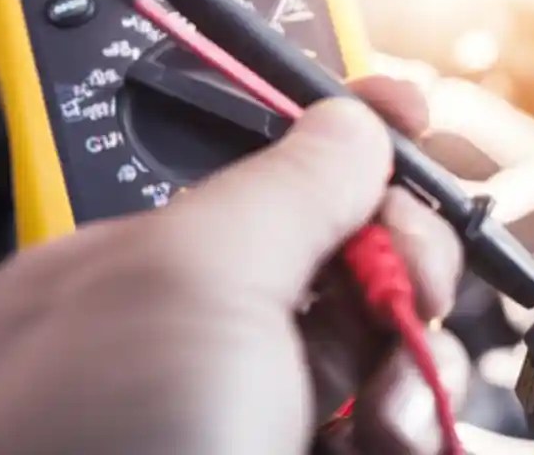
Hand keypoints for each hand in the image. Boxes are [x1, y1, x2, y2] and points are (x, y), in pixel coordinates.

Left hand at [0, 76, 467, 454]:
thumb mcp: (186, 286)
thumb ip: (283, 186)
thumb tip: (353, 124)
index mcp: (121, 275)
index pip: (247, 166)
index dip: (337, 132)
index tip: (410, 111)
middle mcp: (184, 350)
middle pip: (332, 253)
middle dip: (392, 253)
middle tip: (407, 278)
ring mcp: (245, 426)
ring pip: (376, 346)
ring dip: (408, 359)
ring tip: (386, 405)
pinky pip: (392, 426)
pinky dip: (412, 430)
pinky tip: (390, 444)